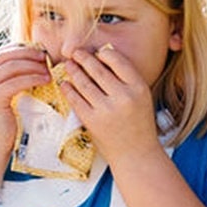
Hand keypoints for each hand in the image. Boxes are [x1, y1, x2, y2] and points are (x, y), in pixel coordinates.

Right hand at [0, 44, 50, 157]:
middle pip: (6, 57)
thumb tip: (32, 64)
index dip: (22, 50)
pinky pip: (16, 82)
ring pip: (12, 67)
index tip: (40, 53)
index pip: (2, 54)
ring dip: (33, 66)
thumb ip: (10, 81)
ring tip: (49, 71)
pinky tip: (45, 80)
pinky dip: (33, 78)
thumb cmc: (2, 125)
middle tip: (46, 58)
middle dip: (29, 54)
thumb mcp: (4, 98)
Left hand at [61, 46, 161, 164]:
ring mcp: (106, 110)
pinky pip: (75, 100)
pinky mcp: (91, 121)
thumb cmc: (138, 124)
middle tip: (76, 53)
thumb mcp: (142, 98)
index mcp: (139, 88)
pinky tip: (64, 84)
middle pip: (98, 71)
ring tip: (68, 65)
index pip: (118, 62)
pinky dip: (68, 90)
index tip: (97, 52)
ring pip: (84, 84)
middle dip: (84, 59)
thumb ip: (127, 80)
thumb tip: (105, 57)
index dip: (105, 54)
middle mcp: (123, 97)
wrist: (136, 154)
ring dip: (73, 72)